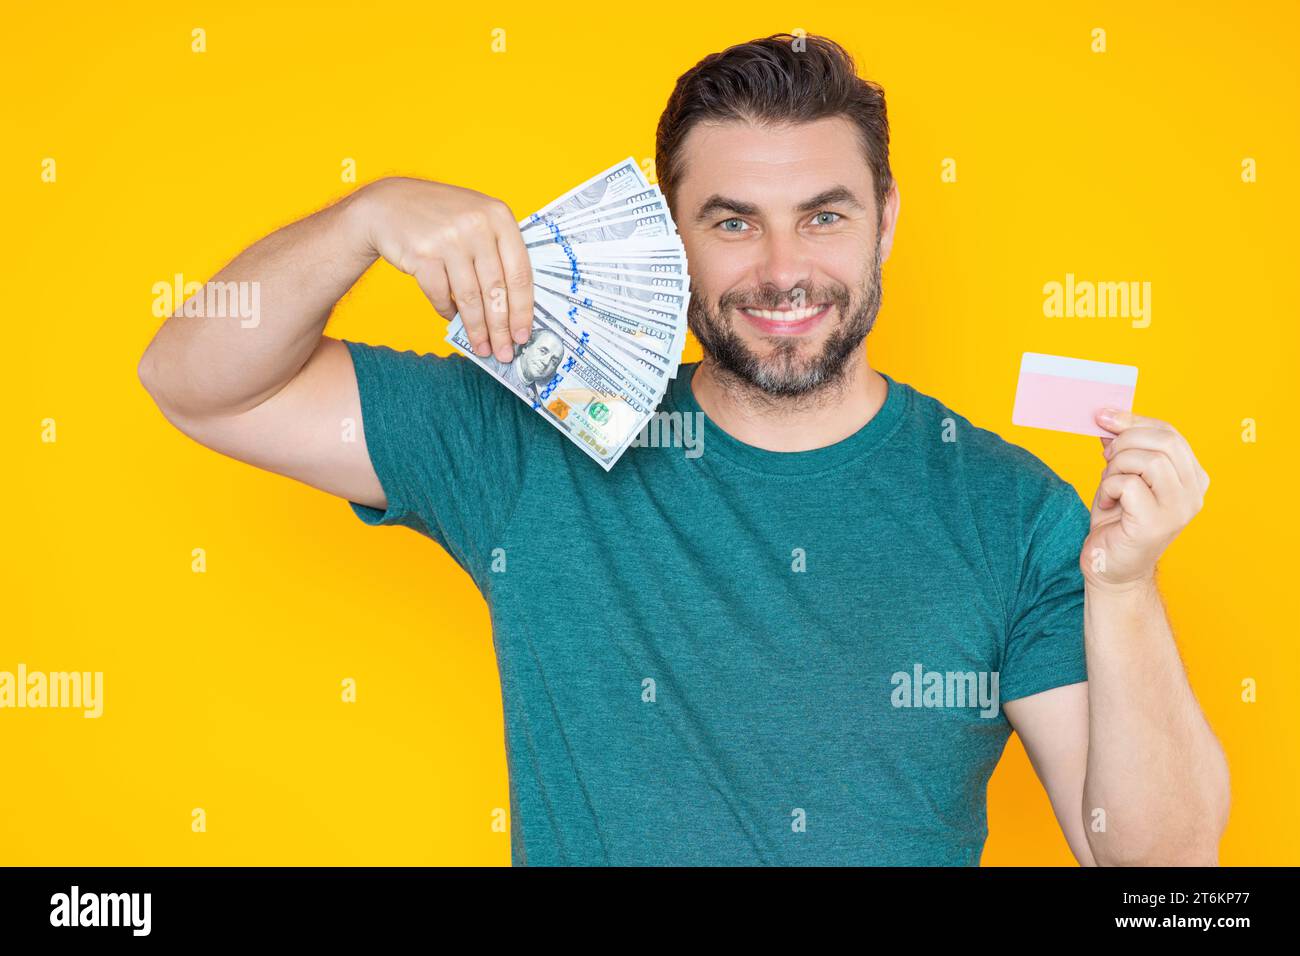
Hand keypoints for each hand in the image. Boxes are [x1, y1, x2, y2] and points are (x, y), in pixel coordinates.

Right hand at [356, 176, 532, 362]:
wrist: (389, 205)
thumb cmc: (441, 218)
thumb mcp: (477, 218)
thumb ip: (499, 251)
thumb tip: (515, 308)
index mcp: (499, 215)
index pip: (520, 272)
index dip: (523, 309)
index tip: (523, 334)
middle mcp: (476, 224)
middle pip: (496, 289)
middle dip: (501, 328)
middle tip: (505, 353)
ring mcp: (449, 239)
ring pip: (470, 297)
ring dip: (477, 329)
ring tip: (482, 348)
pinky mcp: (423, 254)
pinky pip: (441, 295)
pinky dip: (448, 311)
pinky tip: (453, 319)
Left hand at [1082, 408, 1209, 593]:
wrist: (1110, 568)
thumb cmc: (1117, 521)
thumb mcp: (1121, 475)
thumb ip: (1123, 447)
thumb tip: (1108, 416)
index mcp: (1192, 477)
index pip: (1170, 433)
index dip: (1134, 420)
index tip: (1103, 417)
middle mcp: (1194, 493)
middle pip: (1164, 441)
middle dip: (1124, 442)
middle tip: (1106, 459)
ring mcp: (1179, 509)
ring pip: (1150, 460)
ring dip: (1117, 467)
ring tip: (1110, 487)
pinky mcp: (1157, 523)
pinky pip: (1130, 485)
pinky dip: (1109, 488)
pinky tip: (1108, 505)